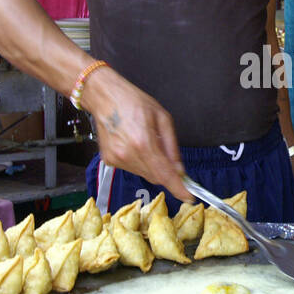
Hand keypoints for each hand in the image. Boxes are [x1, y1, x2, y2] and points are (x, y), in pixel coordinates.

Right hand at [80, 66, 191, 203]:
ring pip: (144, 174)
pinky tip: (134, 144)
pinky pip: (132, 168)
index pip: (165, 174)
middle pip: (156, 177)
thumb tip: (179, 169)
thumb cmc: (132, 102)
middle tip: (167, 156)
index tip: (188, 196)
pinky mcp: (110, 160)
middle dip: (166, 171)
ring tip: (145, 142)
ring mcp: (117, 159)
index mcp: (144, 143)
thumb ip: (172, 146)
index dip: (178, 188)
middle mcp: (128, 154)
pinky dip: (138, 161)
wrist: (104, 97)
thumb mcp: (162, 118)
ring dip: (151, 165)